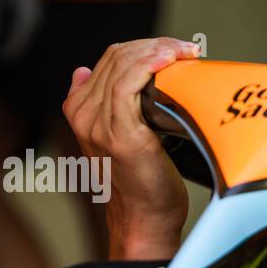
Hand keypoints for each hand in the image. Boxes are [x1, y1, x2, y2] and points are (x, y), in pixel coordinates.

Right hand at [62, 38, 200, 259]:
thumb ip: (108, 108)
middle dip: (156, 45)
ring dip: (160, 50)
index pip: (110, 59)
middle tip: (187, 48)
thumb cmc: (144, 185)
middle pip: (117, 56)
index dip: (145, 47)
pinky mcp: (119, 133)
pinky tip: (171, 60)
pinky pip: (130, 83)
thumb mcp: (123, 141)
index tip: (176, 49)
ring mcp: (98, 123)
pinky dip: (152, 64)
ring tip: (186, 51)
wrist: (145, 222)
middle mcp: (83, 114)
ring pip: (125, 64)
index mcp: (80, 111)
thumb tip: (83, 72)